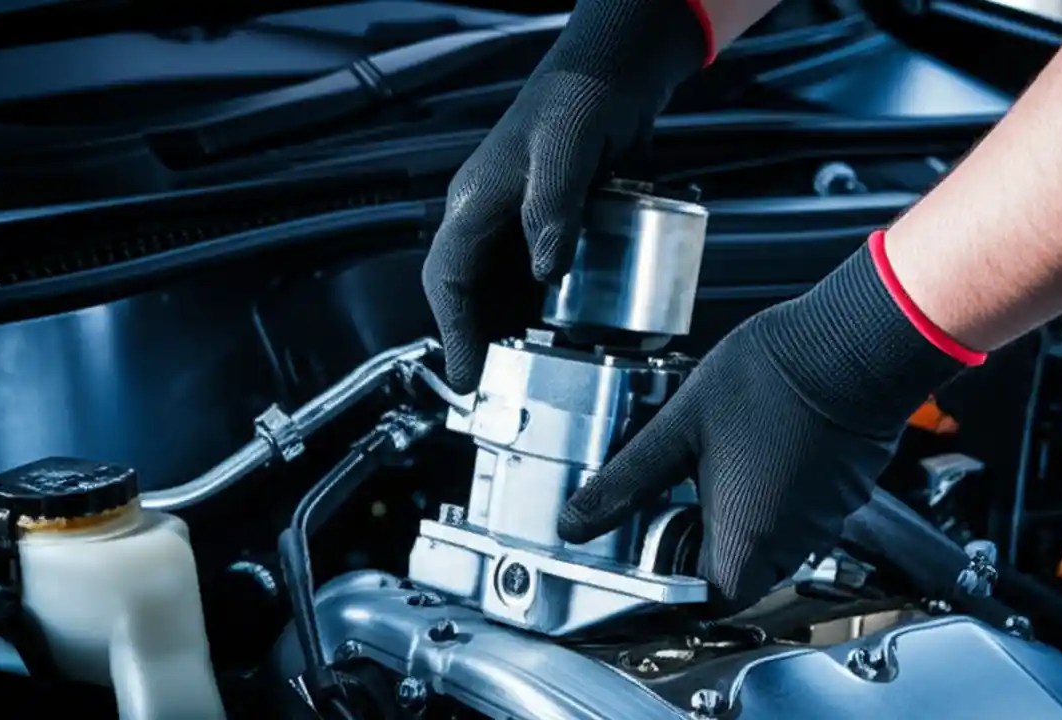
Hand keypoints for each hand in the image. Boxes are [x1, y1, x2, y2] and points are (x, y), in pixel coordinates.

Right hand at [422, 0, 707, 392]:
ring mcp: (517, 222)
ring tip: (532, 368)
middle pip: (469, 293)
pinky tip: (564, 329)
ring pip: (500, 289)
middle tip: (502, 383)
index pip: (447, 278)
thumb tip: (545, 268)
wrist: (615, 73)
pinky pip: (534, 276)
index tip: (467, 374)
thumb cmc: (580, 96)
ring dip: (512, 328)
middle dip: (481, 340)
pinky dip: (543, 306)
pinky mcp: (548, 224)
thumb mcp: (565, 150)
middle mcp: (488, 216)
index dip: (454, 332)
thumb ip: (553, 208)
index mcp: (475, 201)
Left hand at [557, 245, 967, 611]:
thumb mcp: (676, 429)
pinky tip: (748, 451)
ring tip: (708, 467)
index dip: (672, 587)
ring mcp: (822, 520)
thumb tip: (576, 522)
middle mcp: (790, 544)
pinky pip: (795, 514)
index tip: (648, 557)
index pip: (704, 603)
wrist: (847, 343)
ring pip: (766, 543)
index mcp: (746, 542)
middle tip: (670, 501)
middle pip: (735, 576)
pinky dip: (767, 495)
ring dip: (733, 518)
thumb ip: (624, 483)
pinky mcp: (839, 493)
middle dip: (698, 546)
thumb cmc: (770, 380)